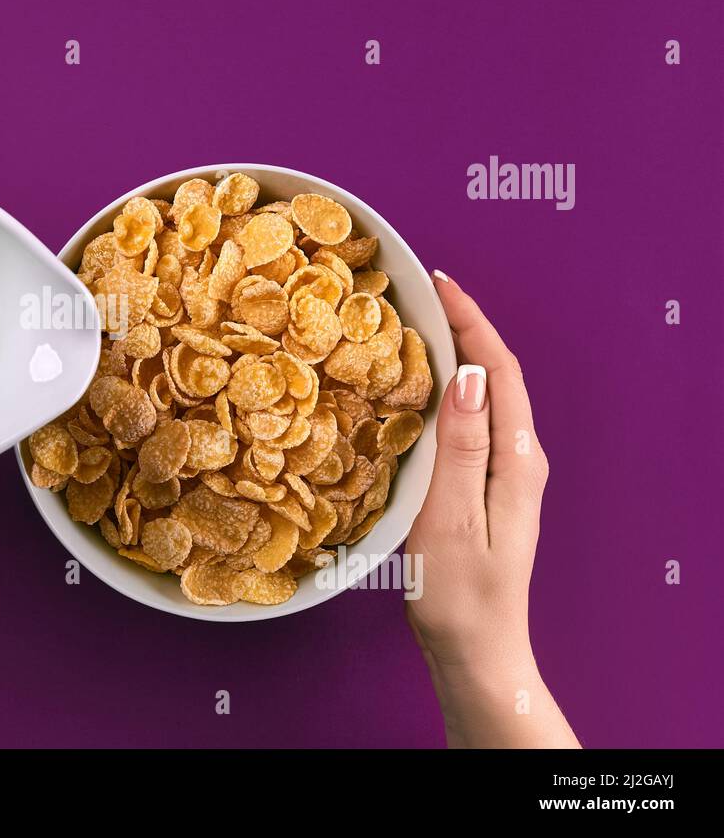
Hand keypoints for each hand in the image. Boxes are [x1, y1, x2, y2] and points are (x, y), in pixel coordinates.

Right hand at [404, 271, 576, 747]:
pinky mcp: (486, 490)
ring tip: (414, 325)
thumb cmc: (459, 595)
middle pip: (496, 376)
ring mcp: (505, 476)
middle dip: (463, 326)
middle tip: (419, 292)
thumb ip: (463, 447)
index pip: (500, 371)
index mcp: (517, 461)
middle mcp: (519, 460)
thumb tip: (470, 376)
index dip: (472, 321)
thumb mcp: (452, 519)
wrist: (476, 653)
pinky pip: (470, 422)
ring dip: (456, 355)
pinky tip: (418, 389)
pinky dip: (447, 391)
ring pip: (483, 397)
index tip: (438, 281)